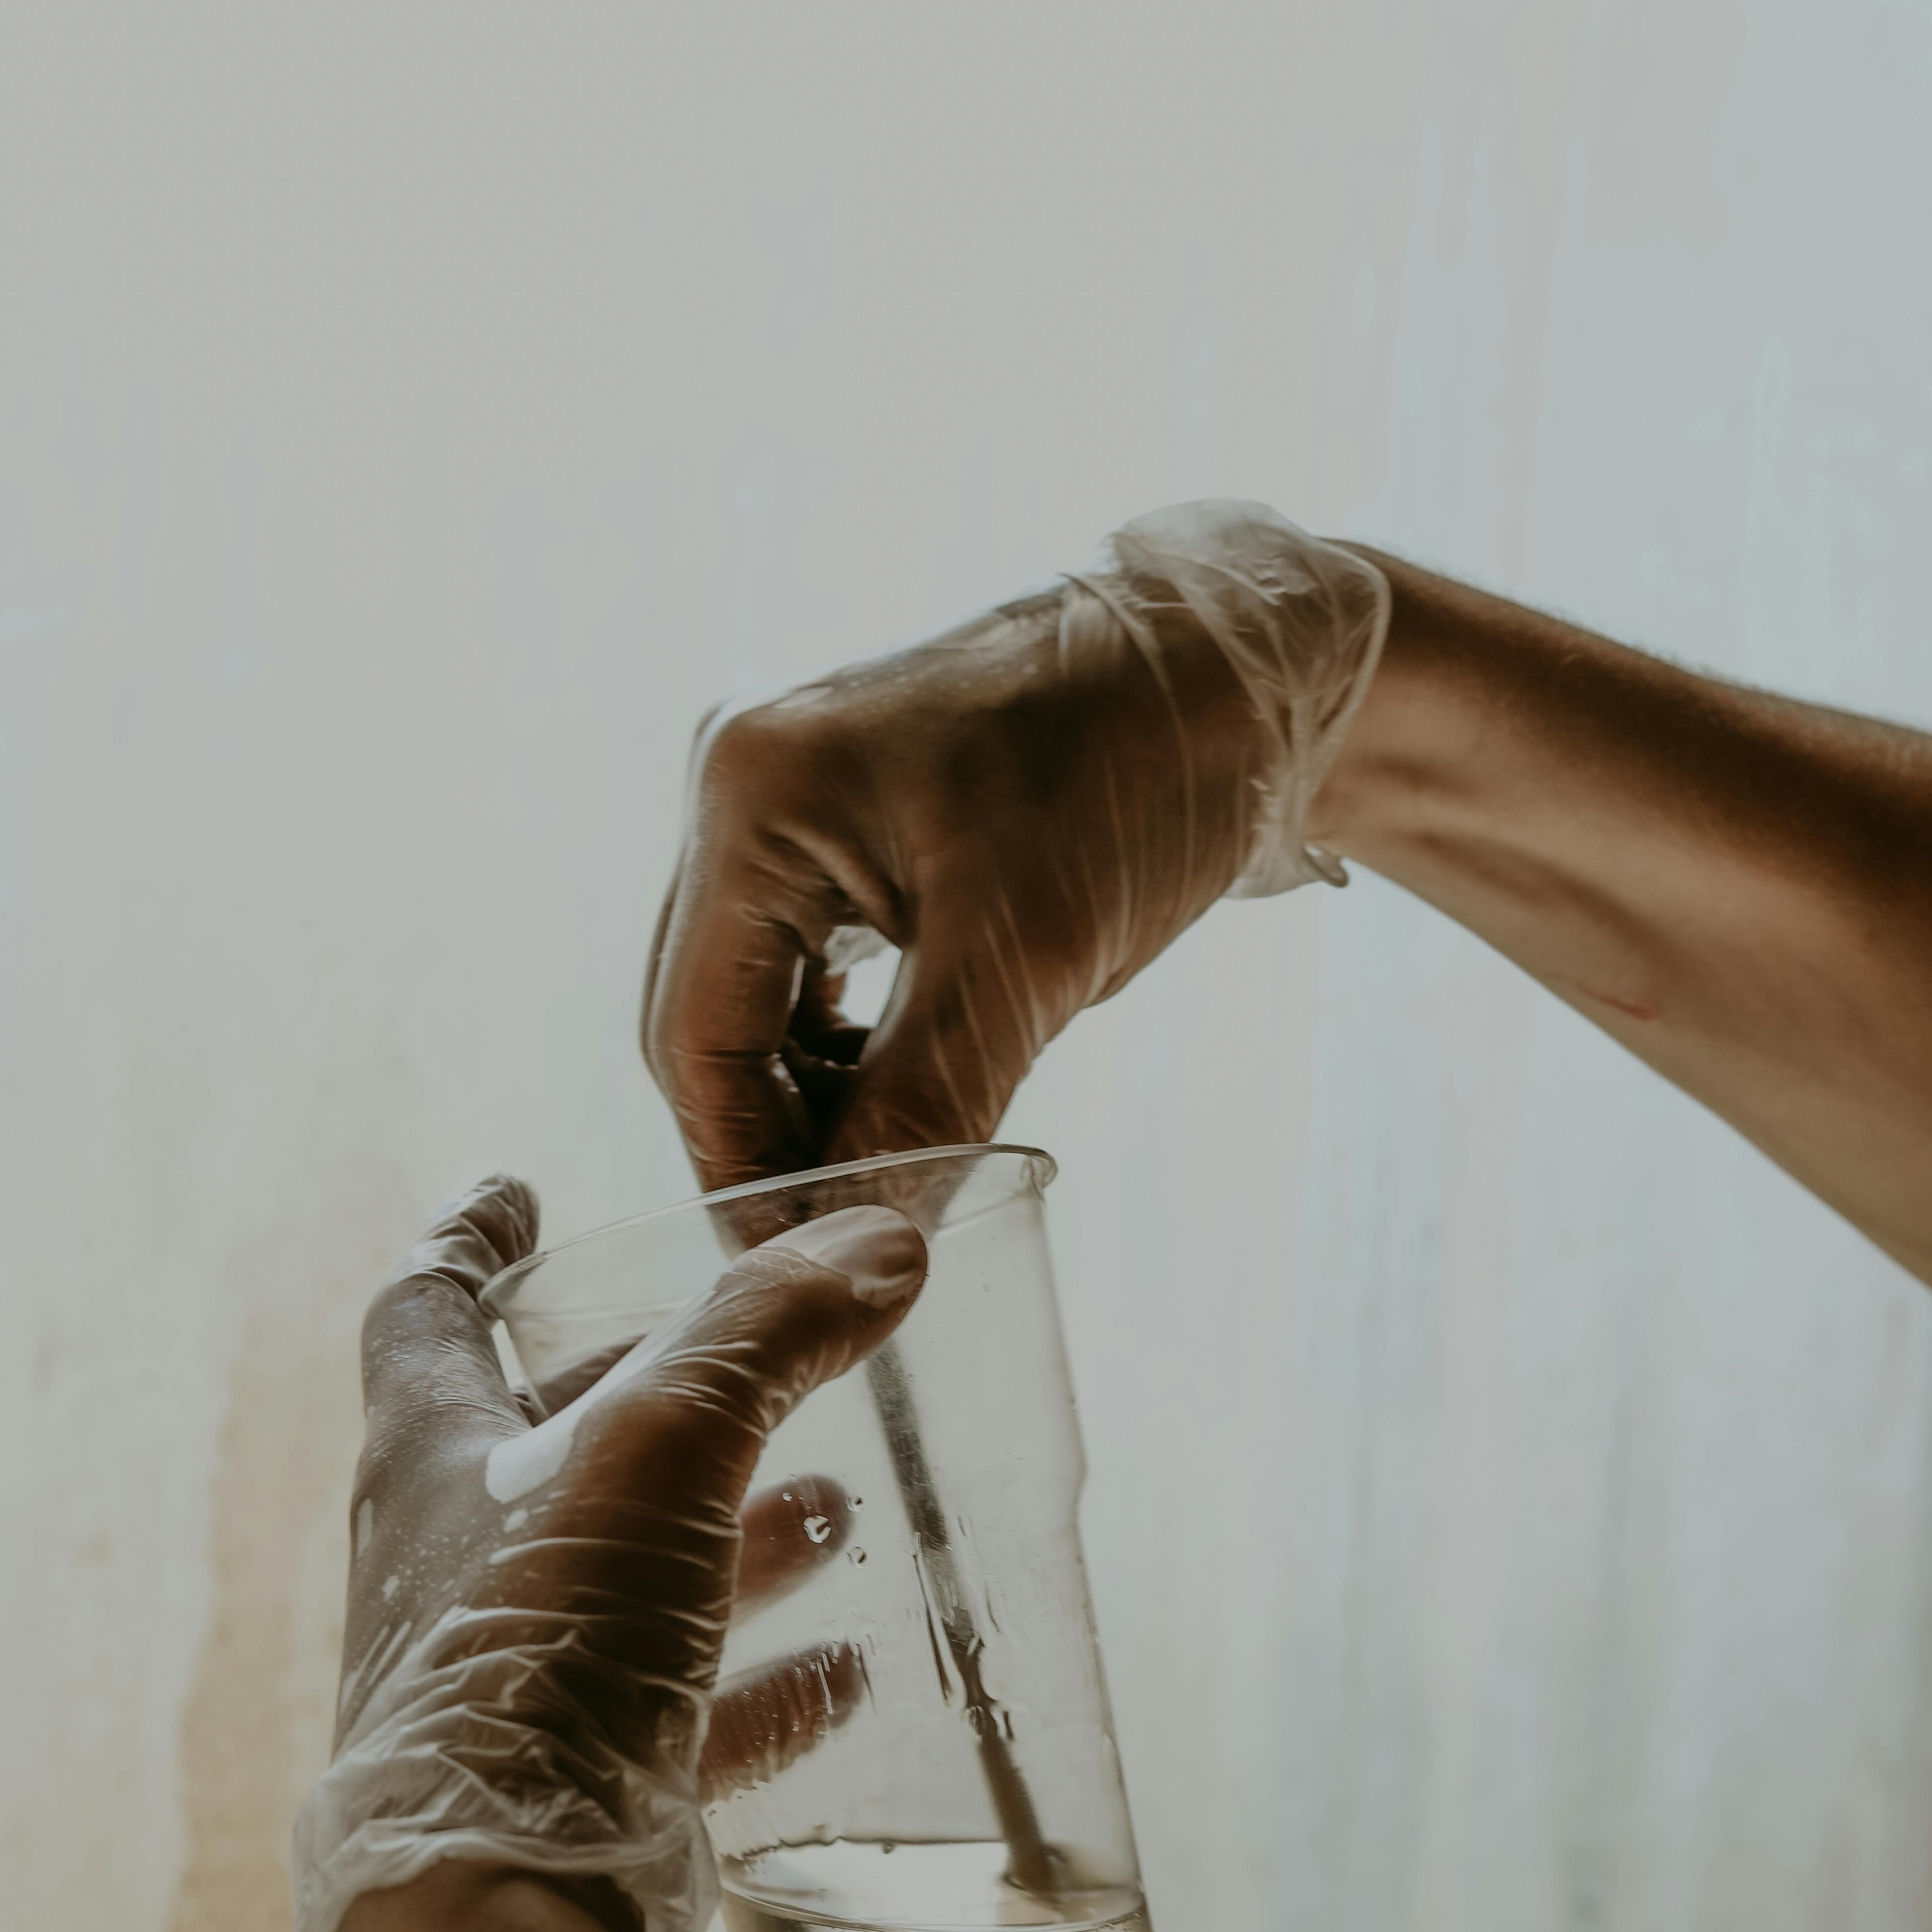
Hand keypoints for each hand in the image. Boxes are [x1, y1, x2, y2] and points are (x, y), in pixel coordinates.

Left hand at [286, 1174, 926, 1931]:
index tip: (517, 1193)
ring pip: (625, 1581)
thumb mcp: (662, 1449)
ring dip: (730, 1539)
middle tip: (757, 1363)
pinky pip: (678, 1718)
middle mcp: (447, 1569)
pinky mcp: (573, 1793)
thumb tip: (881, 1242)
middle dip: (659, 1398)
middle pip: (546, 1447)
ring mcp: (504, 1686)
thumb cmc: (544, 1655)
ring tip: (838, 1514)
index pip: (426, 1311)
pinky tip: (846, 1677)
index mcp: (429, 1461)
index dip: (471, 1239)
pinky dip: (760, 1686)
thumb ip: (770, 1334)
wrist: (501, 1916)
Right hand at [641, 502, 1389, 1188]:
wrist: (1236, 660)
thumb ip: (925, 1104)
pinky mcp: (836, 812)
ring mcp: (783, 790)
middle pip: (703, 1018)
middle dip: (767, 1139)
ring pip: (748, 997)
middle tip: (841, 1244)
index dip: (742, 1167)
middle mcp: (738, 777)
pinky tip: (887, 1092)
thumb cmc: (1145, 769)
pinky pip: (797, 958)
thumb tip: (862, 1242)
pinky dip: (835, 1043)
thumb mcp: (1030, 957)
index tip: (802, 1271)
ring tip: (876, 1177)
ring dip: (801, 1097)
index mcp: (756, 794)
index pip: (695, 1034)